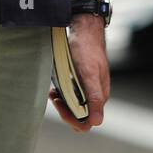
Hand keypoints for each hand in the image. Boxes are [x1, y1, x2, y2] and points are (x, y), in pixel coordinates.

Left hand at [48, 16, 109, 132]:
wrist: (85, 29)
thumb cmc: (87, 49)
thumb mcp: (89, 74)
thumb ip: (94, 97)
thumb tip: (97, 122)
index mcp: (100, 96)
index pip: (88, 122)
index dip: (72, 119)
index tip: (60, 105)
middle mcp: (96, 95)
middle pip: (80, 116)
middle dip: (65, 111)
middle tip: (54, 97)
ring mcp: (89, 88)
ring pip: (75, 106)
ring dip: (62, 103)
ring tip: (53, 92)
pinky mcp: (82, 81)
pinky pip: (73, 95)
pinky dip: (63, 95)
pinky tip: (55, 87)